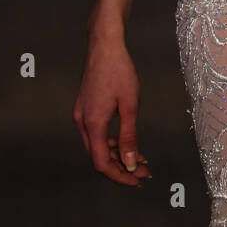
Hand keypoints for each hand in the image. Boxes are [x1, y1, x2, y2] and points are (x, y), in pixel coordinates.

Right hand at [73, 31, 151, 185]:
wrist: (104, 45)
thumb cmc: (119, 71)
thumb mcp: (130, 105)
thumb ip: (129, 137)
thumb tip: (131, 163)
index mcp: (93, 123)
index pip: (101, 163)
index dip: (119, 176)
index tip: (137, 180)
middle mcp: (83, 121)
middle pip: (98, 157)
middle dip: (121, 167)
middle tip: (144, 171)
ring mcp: (81, 114)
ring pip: (96, 146)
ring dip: (116, 155)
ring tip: (140, 158)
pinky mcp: (84, 108)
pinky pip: (95, 133)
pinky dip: (109, 142)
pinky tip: (125, 142)